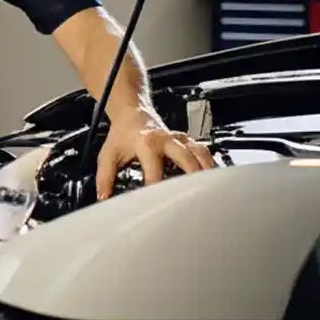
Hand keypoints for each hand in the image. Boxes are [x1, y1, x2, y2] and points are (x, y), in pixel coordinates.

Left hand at [95, 106, 214, 199]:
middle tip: (198, 201)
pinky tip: (215, 180)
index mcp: (147, 143)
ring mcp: (180, 139)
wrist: (133, 113)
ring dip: (207, 171)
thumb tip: (104, 199)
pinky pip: (203, 152)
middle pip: (186, 160)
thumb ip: (105, 178)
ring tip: (214, 192)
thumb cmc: (122, 136)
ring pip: (200, 153)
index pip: (155, 171)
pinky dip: (210, 165)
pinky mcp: (188, 140)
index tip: (161, 206)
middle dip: (193, 179)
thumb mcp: (109, 155)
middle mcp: (167, 139)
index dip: (158, 189)